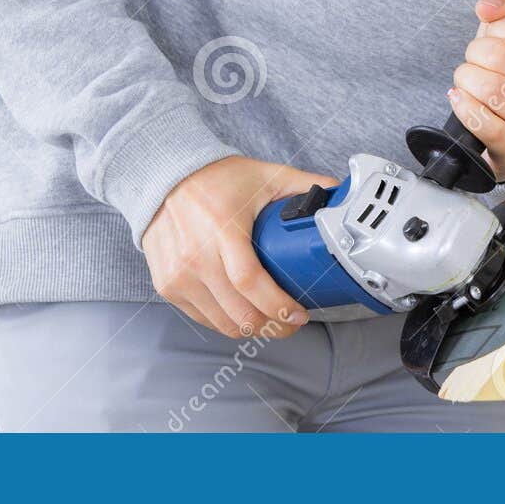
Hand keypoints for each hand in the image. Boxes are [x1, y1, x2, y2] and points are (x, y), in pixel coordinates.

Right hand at [141, 156, 338, 339]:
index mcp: (222, 227)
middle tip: (291, 323)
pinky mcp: (167, 285)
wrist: (165, 177)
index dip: (279, 306)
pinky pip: (203, 318)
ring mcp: (178, 274)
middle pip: (239, 312)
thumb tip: (339, 193)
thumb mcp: (265, 174)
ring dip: (251, 329)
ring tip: (270, 321)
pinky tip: (243, 312)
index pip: (250, 282)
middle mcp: (195, 255)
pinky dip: (226, 321)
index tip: (299, 314)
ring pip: (222, 322)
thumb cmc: (217, 178)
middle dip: (273, 326)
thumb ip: (304, 185)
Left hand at [447, 0, 504, 180]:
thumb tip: (488, 6)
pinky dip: (463, 106)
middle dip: (475, 54)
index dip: (496, 28)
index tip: (491, 38)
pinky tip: (460, 99)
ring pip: (490, 88)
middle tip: (474, 63)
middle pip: (502, 55)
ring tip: (467, 82)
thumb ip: (503, 7)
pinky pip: (482, 121)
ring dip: (465, 79)